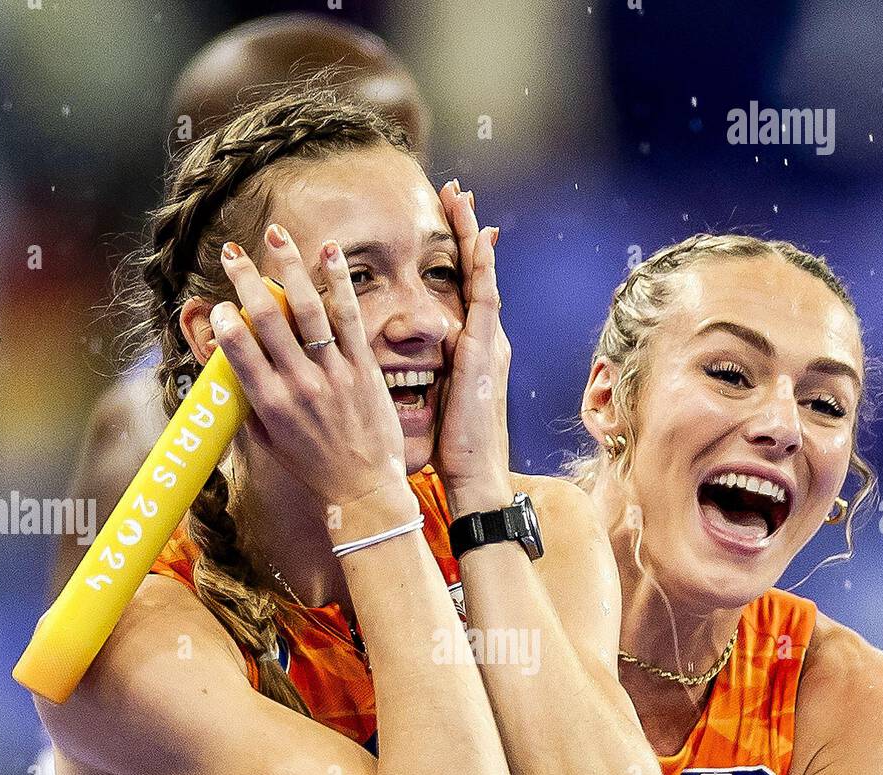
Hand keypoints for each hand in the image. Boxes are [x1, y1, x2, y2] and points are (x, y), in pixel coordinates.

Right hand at [211, 231, 410, 511]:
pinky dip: (337, 281)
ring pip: (306, 309)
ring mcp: (333, 375)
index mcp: (270, 405)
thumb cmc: (314, 466)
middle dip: (245, 279)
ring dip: (287, 266)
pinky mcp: (363, 368)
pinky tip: (327, 251)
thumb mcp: (268, 441)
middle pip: (266, 319)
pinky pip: (347, 316)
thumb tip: (225, 364)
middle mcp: (299, 386)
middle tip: (231, 252)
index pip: (238, 349)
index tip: (218, 304)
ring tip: (274, 234)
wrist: (366, 487)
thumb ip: (247, 401)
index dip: (223, 320)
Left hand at [435, 180, 510, 503]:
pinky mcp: (486, 353)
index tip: (447, 222)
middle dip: (468, 232)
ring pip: (483, 276)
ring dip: (473, 235)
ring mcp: (491, 344)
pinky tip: (481, 238)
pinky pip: (486, 299)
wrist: (475, 476)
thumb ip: (422, 377)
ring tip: (464, 198)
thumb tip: (391, 364)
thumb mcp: (432, 405)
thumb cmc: (449, 450)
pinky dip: (484, 267)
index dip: (457, 257)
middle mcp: (486, 341)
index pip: (464, 293)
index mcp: (472, 352)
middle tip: (458, 191)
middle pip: (477, 274)